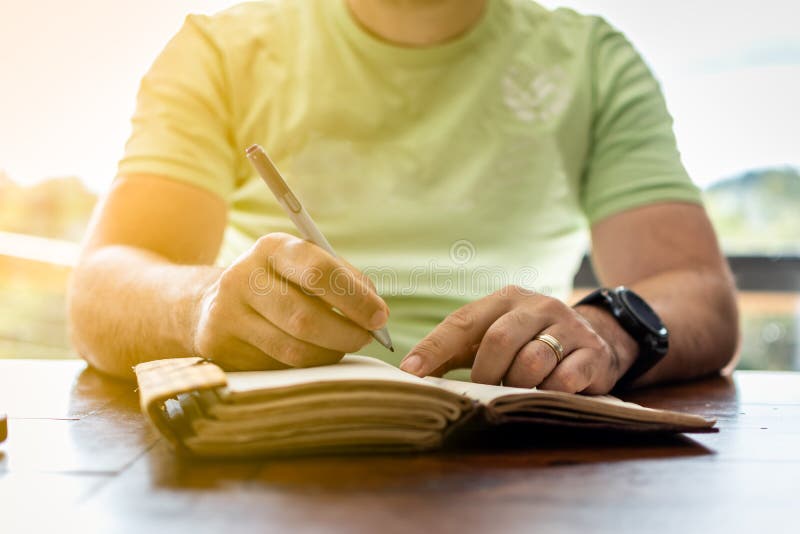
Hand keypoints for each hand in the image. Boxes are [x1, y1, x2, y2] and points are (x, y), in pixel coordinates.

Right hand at [192, 232, 387, 370]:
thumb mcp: (307, 267)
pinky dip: (306, 366)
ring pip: (294, 349)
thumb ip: (344, 282)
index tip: (380, 317)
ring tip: (343, 345)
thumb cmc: (282, 284)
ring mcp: (227, 314)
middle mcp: (243, 277)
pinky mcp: (220, 346)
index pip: (319, 271)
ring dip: (329, 353)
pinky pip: (278, 367)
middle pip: (305, 317)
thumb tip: (377, 314)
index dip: (355, 298)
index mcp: (272, 248)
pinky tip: (314, 356)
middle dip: (346, 333)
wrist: (216, 304)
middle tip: (367, 338)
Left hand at [400, 286, 637, 393]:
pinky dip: (550, 392)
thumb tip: (411, 373)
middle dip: (486, 373)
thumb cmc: (528, 342)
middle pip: (499, 340)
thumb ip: (453, 352)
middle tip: (485, 390)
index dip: (434, 348)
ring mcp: (568, 326)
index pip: (461, 322)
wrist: (596, 339)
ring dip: (519, 384)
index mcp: (504, 299)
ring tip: (519, 389)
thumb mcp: (492, 338)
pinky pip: (565, 378)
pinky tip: (549, 391)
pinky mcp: (592, 352)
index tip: (410, 373)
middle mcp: (537, 305)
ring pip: (532, 360)